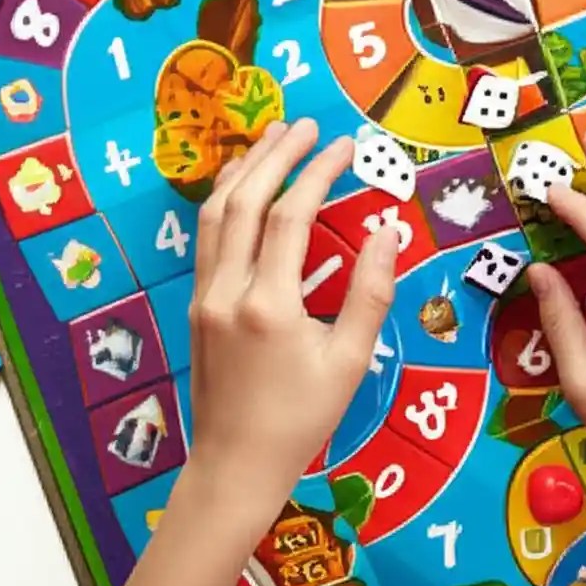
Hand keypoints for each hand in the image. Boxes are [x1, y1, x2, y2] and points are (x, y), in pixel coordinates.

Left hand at [187, 118, 398, 491]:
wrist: (235, 463)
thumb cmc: (301, 419)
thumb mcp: (350, 362)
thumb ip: (371, 293)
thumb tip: (389, 232)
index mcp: (268, 305)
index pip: (291, 215)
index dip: (319, 171)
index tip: (345, 144)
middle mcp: (226, 291)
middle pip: (244, 199)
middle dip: (276, 154)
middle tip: (306, 123)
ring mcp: (204, 296)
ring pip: (215, 213)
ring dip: (243, 169)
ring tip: (271, 137)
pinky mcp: (196, 305)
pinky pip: (206, 237)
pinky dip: (224, 200)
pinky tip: (241, 186)